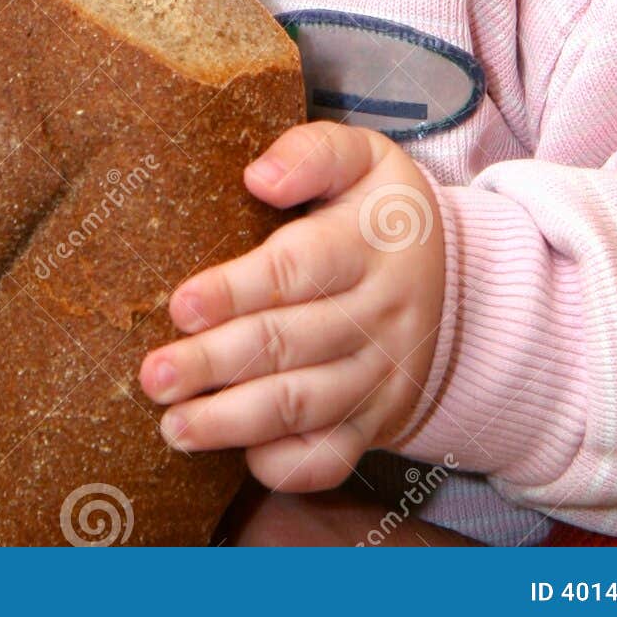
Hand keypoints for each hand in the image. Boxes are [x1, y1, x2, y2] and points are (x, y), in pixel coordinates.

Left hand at [139, 121, 445, 492]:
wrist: (462, 286)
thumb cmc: (383, 215)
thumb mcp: (365, 158)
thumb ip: (313, 153)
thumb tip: (258, 176)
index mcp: (371, 243)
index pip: (301, 269)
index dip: (238, 290)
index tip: (181, 306)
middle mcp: (380, 315)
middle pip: (290, 344)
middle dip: (215, 363)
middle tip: (154, 375)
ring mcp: (381, 376)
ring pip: (303, 408)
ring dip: (233, 422)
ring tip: (174, 424)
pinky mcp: (377, 423)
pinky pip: (329, 458)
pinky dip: (281, 463)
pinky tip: (233, 452)